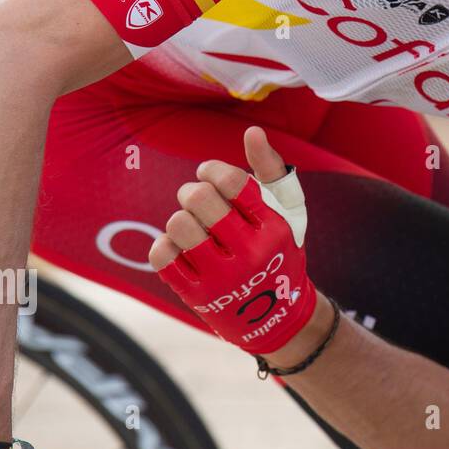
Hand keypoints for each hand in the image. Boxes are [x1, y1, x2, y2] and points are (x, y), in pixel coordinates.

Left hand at [150, 126, 318, 353]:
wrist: (275, 317)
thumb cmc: (279, 251)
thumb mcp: (288, 212)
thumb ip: (271, 168)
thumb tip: (252, 131)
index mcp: (274, 228)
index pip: (232, 181)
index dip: (211, 170)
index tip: (208, 174)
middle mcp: (250, 253)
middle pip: (199, 199)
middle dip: (191, 192)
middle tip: (197, 201)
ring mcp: (222, 277)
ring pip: (177, 225)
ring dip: (179, 219)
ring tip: (191, 226)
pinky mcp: (197, 295)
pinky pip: (161, 256)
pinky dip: (165, 244)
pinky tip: (180, 247)